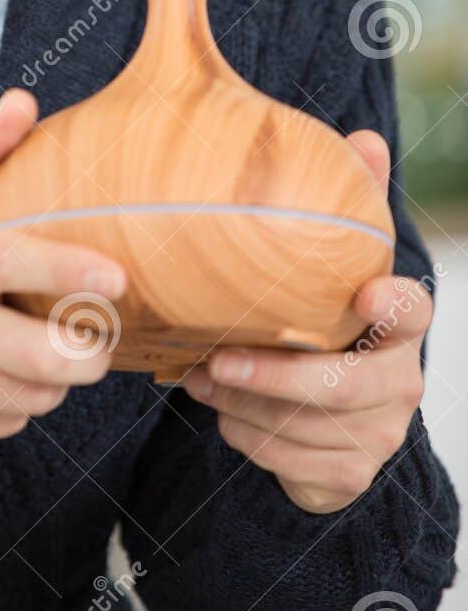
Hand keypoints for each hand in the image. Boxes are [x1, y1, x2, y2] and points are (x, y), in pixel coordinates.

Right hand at [0, 88, 126, 451]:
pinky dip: (18, 403)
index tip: (117, 276)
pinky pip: (7, 424)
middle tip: (99, 334)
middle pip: (44, 355)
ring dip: (56, 378)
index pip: (16, 265)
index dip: (72, 273)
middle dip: (91, 351)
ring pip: (36, 396)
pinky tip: (4, 376)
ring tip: (52, 352)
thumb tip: (26, 101)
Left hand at [181, 129, 428, 513]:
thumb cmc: (323, 324)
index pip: (411, 310)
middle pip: (342, 384)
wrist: (327, 415)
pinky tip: (220, 409)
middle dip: (275, 374)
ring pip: (304, 425)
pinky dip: (245, 435)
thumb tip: (367, 138)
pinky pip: (286, 458)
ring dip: (242, 403)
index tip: (366, 293)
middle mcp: (399, 379)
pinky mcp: (349, 472)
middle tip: (218, 358)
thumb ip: (348, 205)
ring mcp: (379, 432)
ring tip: (198, 376)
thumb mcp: (330, 266)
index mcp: (398, 324)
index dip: (392, 305)